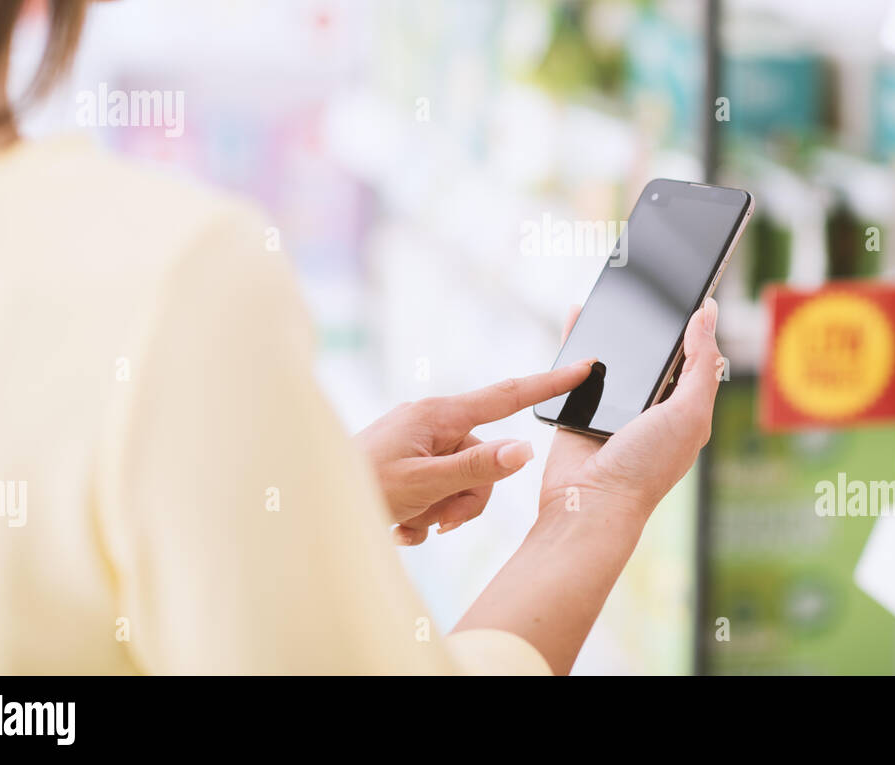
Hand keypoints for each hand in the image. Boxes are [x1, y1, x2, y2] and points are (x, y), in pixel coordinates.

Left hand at [356, 361, 594, 544]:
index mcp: (438, 415)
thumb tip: (524, 449)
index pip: (506, 395)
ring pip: (466, 480)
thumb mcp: (424, 483)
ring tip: (412, 524)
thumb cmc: (359, 489)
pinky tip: (400, 526)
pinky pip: (441, 490)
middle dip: (469, 497)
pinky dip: (427, 513)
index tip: (584, 367)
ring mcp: (420, 443)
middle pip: (487, 458)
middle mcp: (432, 423)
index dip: (548, 384)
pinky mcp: (409, 462)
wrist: (309, 506)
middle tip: (437, 521)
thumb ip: (477, 467)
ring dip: (445, 510)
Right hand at [540, 298, 723, 524]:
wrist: (589, 501)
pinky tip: (577, 313)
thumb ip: (701, 364)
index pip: (694, 357)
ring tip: (616, 292)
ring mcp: (615, 405)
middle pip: (654, 352)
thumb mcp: (689, 412)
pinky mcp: (580, 404)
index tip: (693, 287)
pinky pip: (579, 364)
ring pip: (617, 354)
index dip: (694, 325)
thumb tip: (707, 314)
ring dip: (614, 326)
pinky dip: (576, 337)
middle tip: (650, 282)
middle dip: (652, 321)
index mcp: (685, 408)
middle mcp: (652, 406)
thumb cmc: (646, 466)